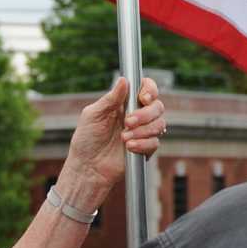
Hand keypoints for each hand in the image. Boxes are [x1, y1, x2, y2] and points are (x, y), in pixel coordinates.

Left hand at [62, 76, 166, 198]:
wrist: (87, 167)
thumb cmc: (86, 140)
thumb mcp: (93, 115)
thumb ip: (110, 98)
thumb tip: (123, 80)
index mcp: (124, 103)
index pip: (145, 89)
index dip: (150, 90)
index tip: (143, 98)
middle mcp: (136, 115)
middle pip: (157, 106)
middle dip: (145, 114)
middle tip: (127, 122)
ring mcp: (142, 132)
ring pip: (159, 124)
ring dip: (143, 131)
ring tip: (124, 138)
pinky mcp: (145, 148)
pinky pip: (155, 142)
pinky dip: (143, 144)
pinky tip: (129, 148)